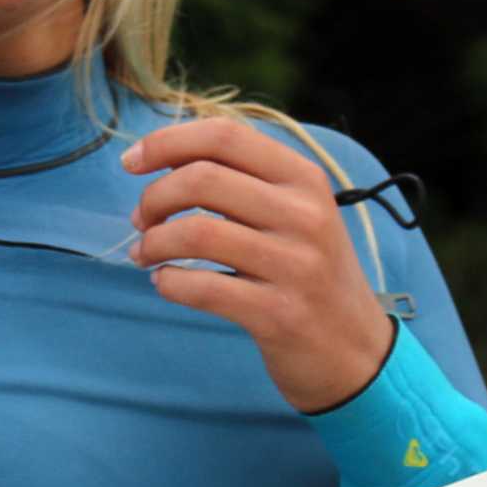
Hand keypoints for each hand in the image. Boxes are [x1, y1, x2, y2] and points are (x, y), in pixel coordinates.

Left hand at [123, 119, 396, 412]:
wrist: (355, 350)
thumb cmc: (308, 272)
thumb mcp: (295, 214)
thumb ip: (243, 181)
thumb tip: (164, 159)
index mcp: (304, 179)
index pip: (225, 136)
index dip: (167, 142)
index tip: (132, 162)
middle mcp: (304, 215)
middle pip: (202, 178)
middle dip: (154, 197)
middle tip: (141, 219)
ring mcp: (295, 266)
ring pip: (196, 233)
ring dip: (153, 242)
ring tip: (144, 254)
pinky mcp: (280, 314)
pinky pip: (203, 287)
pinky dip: (169, 282)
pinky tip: (164, 283)